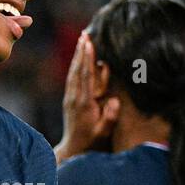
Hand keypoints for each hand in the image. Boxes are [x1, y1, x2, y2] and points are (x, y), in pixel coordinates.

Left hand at [57, 32, 117, 161]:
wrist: (73, 149)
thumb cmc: (92, 141)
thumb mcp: (103, 133)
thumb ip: (110, 118)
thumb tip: (115, 101)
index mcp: (84, 103)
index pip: (86, 76)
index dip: (87, 59)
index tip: (89, 44)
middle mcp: (75, 97)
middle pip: (78, 70)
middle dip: (81, 52)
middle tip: (84, 34)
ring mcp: (70, 98)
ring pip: (74, 72)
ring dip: (77, 56)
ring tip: (82, 40)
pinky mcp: (69, 99)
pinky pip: (72, 78)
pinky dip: (76, 66)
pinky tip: (78, 58)